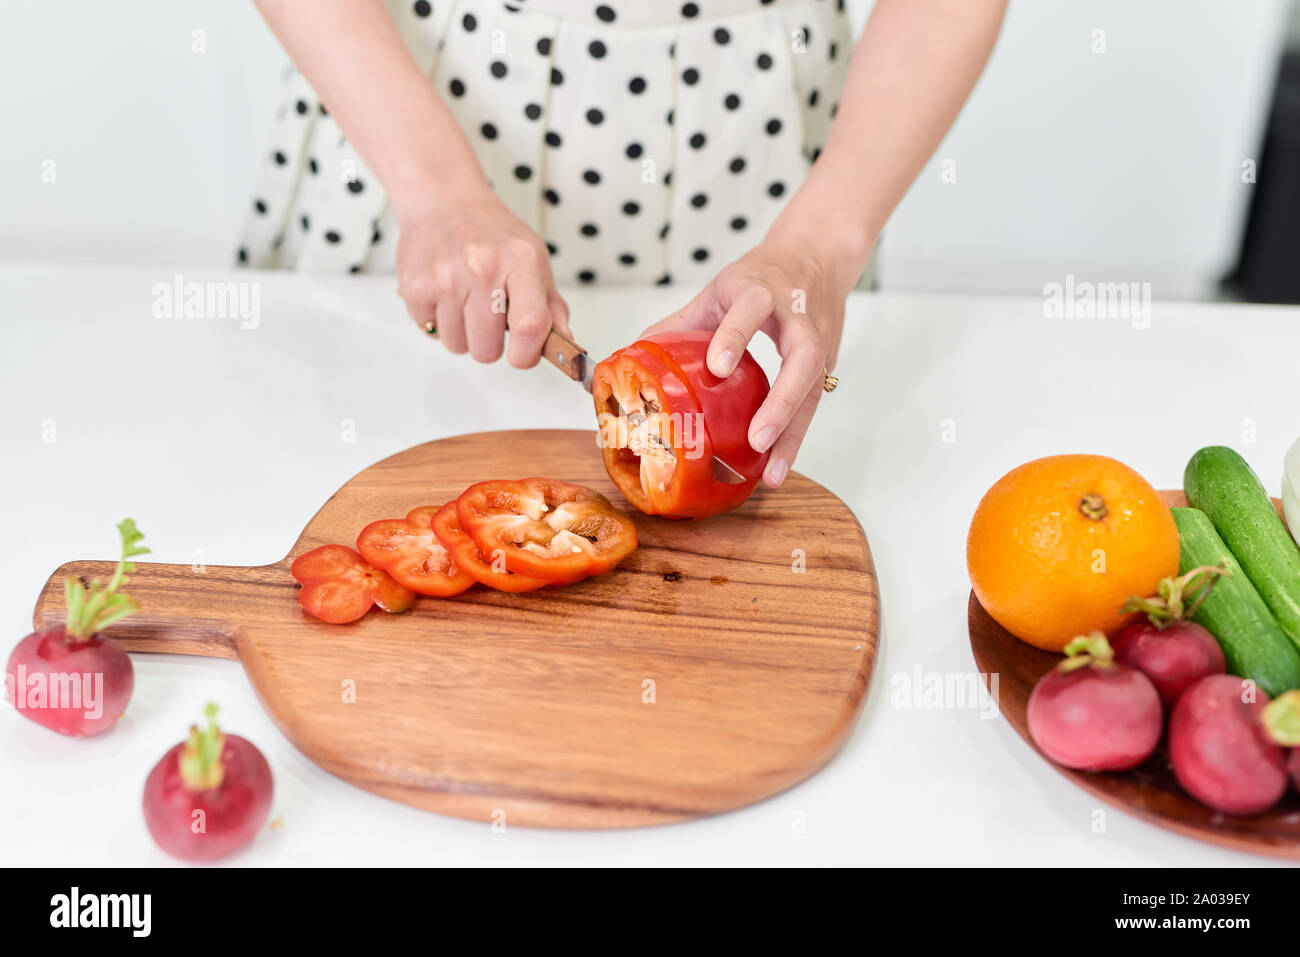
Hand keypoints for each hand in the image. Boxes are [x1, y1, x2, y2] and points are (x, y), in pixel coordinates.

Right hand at [394, 186, 569, 367]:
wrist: (443, 200)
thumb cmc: (491, 232)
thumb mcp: (533, 258)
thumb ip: (551, 306)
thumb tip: (564, 345)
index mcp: (521, 262)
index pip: (529, 327)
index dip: (526, 354)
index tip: (522, 354)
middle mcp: (482, 269)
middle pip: (487, 349)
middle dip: (490, 344)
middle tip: (489, 317)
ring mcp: (445, 279)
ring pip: (457, 346)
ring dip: (463, 334)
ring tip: (465, 302)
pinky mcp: (415, 287)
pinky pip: (430, 332)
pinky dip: (438, 322)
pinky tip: (445, 295)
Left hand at [643, 236, 856, 487]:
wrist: (815, 254)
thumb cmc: (762, 275)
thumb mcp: (718, 289)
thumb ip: (681, 324)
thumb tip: (635, 359)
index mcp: (761, 288)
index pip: (751, 307)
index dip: (735, 336)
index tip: (718, 367)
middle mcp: (797, 314)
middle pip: (802, 357)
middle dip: (781, 401)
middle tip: (757, 439)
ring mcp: (818, 338)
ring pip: (813, 387)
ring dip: (793, 432)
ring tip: (771, 471)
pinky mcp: (828, 360)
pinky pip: (814, 401)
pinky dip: (796, 435)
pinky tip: (778, 464)